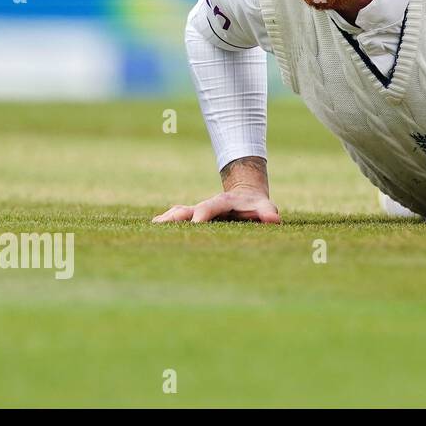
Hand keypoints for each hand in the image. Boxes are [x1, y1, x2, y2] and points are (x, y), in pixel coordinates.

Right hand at [152, 187, 280, 223]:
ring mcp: (198, 211)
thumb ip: (268, 212)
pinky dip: (165, 223)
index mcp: (225, 201)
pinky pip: (177, 218)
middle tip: (162, 224)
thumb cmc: (256, 205)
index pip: (213, 206)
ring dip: (167, 219)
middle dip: (177, 216)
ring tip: (152, 226)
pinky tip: (151, 230)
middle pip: (190, 209)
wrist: (245, 195)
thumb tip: (274, 220)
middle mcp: (208, 205)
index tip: (196, 222)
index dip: (204, 213)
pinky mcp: (193, 217)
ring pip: (180, 212)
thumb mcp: (265, 206)